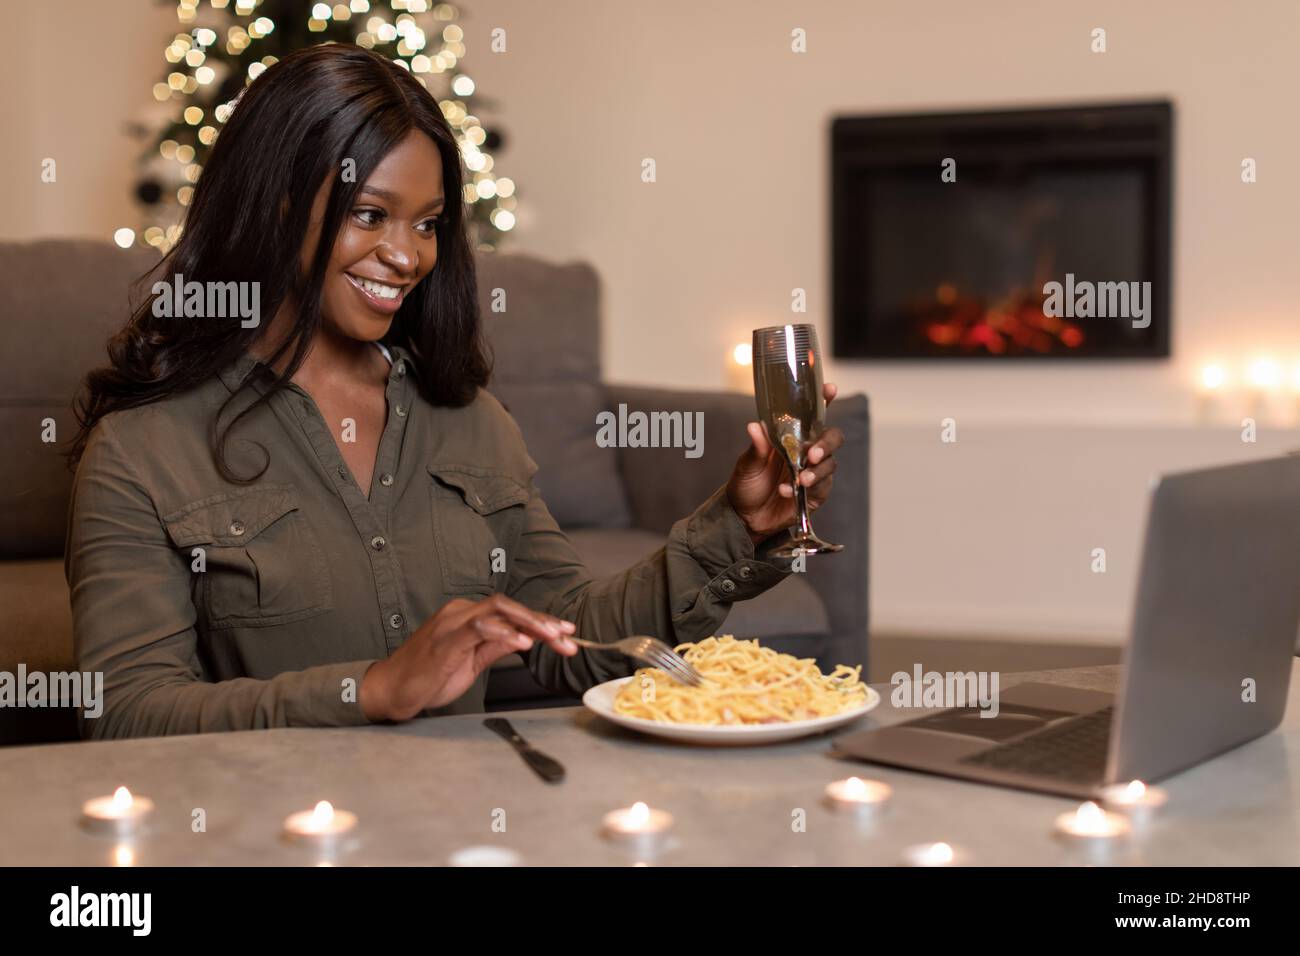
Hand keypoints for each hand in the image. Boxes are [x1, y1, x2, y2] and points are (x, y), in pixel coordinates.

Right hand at [360, 594, 577, 721]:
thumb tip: (526, 638)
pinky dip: (503, 633)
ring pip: (498, 611)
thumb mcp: (472, 661)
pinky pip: (478, 628)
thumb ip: (496, 646)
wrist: (390, 691)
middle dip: (543, 621)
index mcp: (467, 617)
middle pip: (509, 606)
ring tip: (554, 638)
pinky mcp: (444, 640)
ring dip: (530, 623)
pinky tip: (523, 642)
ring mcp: (451, 623)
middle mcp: (460, 612)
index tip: (567, 635)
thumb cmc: (428, 677)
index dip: (541, 622)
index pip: (511, 613)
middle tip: (568, 637)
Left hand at [725, 382, 842, 544]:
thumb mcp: (747, 464)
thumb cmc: (747, 484)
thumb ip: (756, 447)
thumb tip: (754, 426)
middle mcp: (807, 452)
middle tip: (812, 454)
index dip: (824, 400)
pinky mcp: (816, 494)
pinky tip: (786, 491)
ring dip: (817, 471)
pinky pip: (821, 487)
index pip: (813, 415)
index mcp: (792, 438)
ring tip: (800, 479)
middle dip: (826, 443)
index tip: (830, 389)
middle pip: (832, 439)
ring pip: (830, 464)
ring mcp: (814, 473)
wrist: (744, 516)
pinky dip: (807, 488)